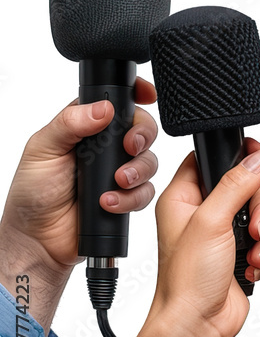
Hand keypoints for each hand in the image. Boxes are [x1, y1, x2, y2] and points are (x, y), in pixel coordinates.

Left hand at [0, 80, 160, 329]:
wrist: (39, 241)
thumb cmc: (33, 194)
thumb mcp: (42, 150)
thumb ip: (70, 123)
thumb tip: (102, 107)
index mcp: (85, 127)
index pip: (116, 102)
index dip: (136, 96)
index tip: (146, 96)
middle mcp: (106, 147)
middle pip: (142, 129)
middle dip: (142, 136)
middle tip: (129, 147)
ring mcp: (119, 172)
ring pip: (150, 161)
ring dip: (137, 171)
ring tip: (116, 182)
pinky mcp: (128, 197)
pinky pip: (147, 192)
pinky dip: (131, 198)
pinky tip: (109, 203)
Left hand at [122, 140, 259, 336]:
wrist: (196, 325)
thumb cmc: (186, 282)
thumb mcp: (210, 223)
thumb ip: (235, 185)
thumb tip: (257, 158)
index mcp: (182, 198)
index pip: (209, 158)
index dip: (234, 155)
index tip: (256, 160)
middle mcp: (200, 212)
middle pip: (243, 185)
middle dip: (257, 204)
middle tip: (252, 225)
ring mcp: (220, 233)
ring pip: (257, 211)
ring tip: (253, 248)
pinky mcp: (237, 251)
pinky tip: (254, 262)